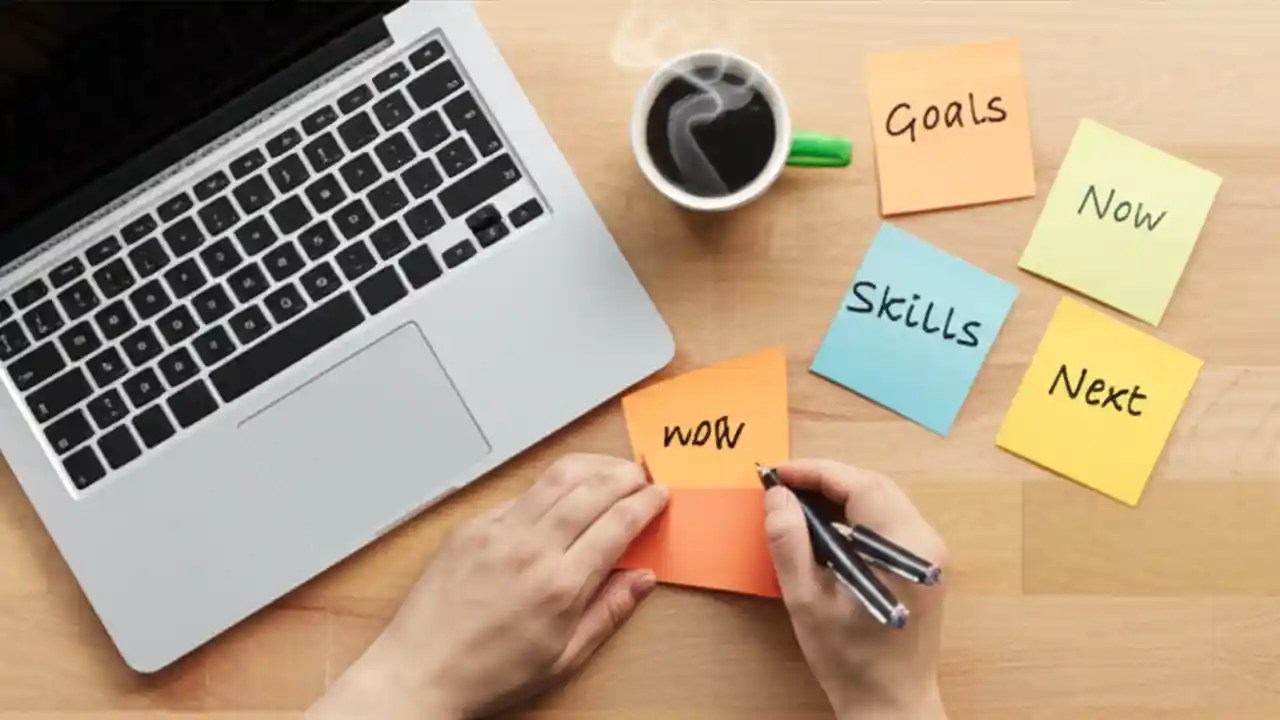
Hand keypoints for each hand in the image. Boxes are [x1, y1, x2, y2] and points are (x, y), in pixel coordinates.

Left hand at [309, 454, 668, 718]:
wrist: (421, 671)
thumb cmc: (489, 673)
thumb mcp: (564, 657)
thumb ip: (608, 612)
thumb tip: (643, 579)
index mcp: (562, 585)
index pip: (618, 523)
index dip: (646, 503)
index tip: (659, 495)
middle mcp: (533, 549)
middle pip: (593, 488)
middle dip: (625, 475)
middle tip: (641, 475)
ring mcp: (499, 531)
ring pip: (557, 477)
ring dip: (591, 465)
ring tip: (609, 468)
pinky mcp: (473, 526)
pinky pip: (522, 493)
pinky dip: (550, 485)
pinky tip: (561, 492)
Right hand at [764, 460, 948, 719]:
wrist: (891, 704)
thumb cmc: (850, 660)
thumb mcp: (808, 600)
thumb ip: (790, 542)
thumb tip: (777, 496)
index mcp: (904, 548)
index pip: (860, 484)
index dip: (816, 472)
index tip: (778, 473)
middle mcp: (925, 542)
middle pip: (873, 486)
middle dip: (825, 480)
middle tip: (782, 486)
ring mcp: (927, 552)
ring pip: (879, 500)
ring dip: (838, 495)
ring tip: (796, 503)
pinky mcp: (921, 563)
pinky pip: (885, 521)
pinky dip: (852, 515)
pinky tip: (822, 526)